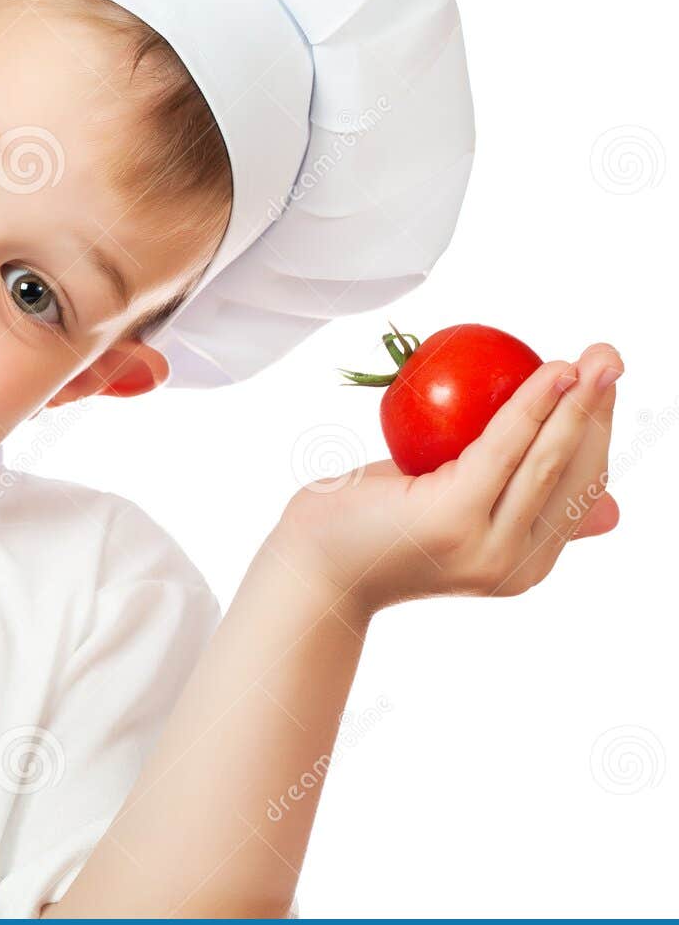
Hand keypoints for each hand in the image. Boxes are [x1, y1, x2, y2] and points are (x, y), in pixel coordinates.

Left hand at [277, 342, 622, 618]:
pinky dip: (531, 405)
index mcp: (525, 564)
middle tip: (610, 357)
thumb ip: (522, 510)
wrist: (312, 567)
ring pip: (546, 460)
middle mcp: (516, 565)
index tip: (604, 385)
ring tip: (591, 358)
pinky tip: (549, 373)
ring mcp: (486, 547)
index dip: (600, 435)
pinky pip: (502, 448)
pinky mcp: (452, 519)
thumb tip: (611, 510)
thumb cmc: (377, 529)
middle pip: (574, 475)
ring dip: (575, 401)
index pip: (581, 493)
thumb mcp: (458, 517)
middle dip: (599, 410)